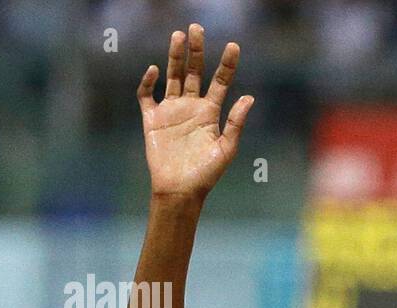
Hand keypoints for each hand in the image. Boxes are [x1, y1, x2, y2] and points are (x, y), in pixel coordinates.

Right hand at [136, 23, 253, 200]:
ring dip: (175, 57)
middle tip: (197, 28)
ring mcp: (171, 111)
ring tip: (178, 36)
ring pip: (173, 77)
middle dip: (196, 51)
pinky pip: (147, 96)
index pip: (220, 82)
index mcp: (211, 113)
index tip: (234, 46)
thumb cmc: (206, 174)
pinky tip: (155, 70)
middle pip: (194, 72)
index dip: (227, 64)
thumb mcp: (226, 149)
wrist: (179, 190)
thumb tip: (249, 97)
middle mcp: (191, 107)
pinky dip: (148, 82)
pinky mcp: (152, 119)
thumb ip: (235, 122)